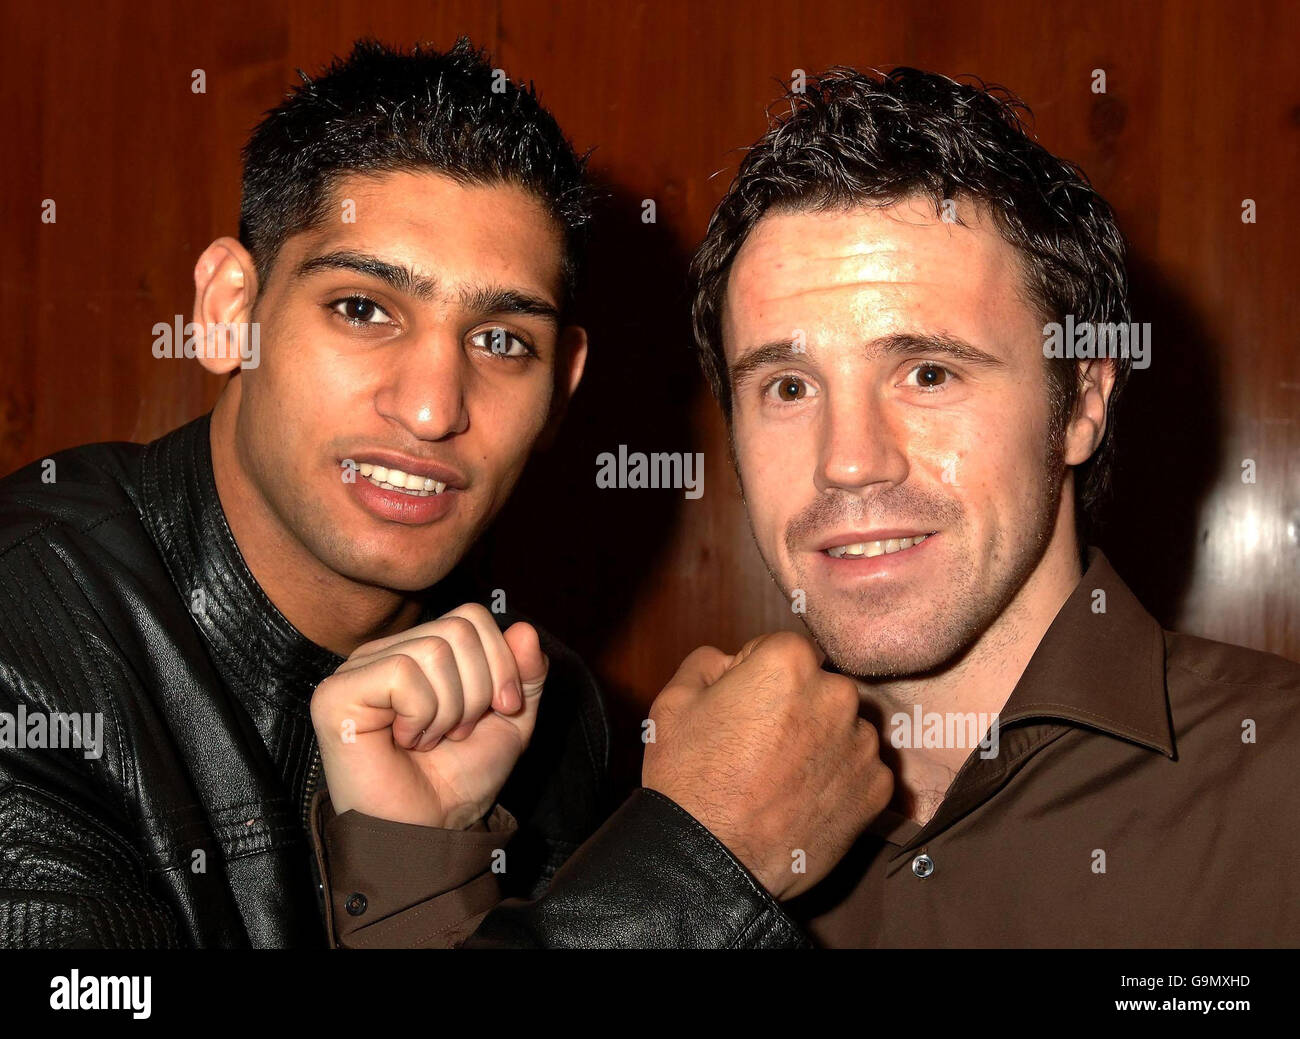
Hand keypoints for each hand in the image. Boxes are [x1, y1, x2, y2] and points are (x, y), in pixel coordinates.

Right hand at [310, 604, 545, 828]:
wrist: (427, 832)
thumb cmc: (458, 780)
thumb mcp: (511, 720)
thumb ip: (525, 674)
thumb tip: (524, 628)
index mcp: (421, 650)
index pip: (472, 616)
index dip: (501, 662)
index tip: (502, 709)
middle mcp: (387, 652)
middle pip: (459, 629)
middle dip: (478, 690)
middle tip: (456, 732)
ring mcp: (358, 669)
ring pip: (434, 650)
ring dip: (449, 709)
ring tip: (431, 739)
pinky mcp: (336, 693)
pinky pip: (403, 673)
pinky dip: (421, 715)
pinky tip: (406, 740)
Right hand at [643, 631, 891, 899]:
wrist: (713, 863)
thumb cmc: (689, 780)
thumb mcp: (673, 702)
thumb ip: (708, 661)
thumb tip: (733, 660)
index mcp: (790, 663)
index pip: (781, 650)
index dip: (755, 676)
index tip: (739, 709)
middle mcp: (837, 695)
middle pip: (818, 687)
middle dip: (794, 706)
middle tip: (758, 747)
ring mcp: (863, 744)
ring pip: (842, 728)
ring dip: (820, 742)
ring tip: (781, 778)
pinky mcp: (877, 790)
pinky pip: (860, 769)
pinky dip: (838, 780)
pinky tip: (803, 799)